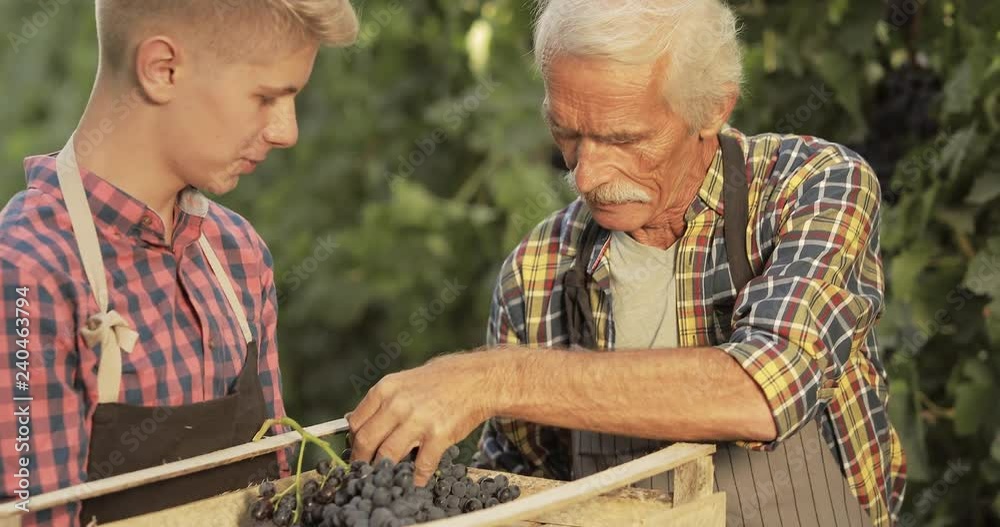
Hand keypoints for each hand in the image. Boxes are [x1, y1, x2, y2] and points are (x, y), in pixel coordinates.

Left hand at [346, 351, 501, 485]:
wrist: (476, 379)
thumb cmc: (439, 381)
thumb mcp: (404, 382)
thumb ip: (382, 402)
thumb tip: (357, 424)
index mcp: (386, 390)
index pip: (355, 423)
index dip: (353, 442)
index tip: (358, 452)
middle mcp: (398, 404)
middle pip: (365, 441)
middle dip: (361, 461)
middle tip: (365, 471)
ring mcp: (418, 420)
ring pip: (387, 455)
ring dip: (384, 471)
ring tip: (387, 477)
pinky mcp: (439, 435)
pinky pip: (420, 465)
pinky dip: (416, 478)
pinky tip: (416, 482)